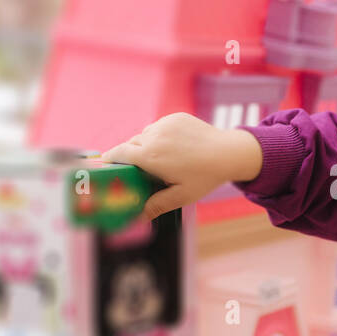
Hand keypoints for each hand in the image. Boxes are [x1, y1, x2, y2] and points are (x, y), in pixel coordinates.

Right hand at [101, 112, 261, 218]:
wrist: (230, 152)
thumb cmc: (205, 176)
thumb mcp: (181, 196)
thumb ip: (156, 205)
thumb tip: (138, 218)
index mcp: (151, 156)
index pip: (118, 153)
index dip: (110, 159)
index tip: (106, 165)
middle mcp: (153, 136)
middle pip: (130, 145)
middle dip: (130, 156)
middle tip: (136, 170)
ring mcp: (164, 124)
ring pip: (144, 135)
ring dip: (146, 145)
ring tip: (159, 160)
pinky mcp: (175, 117)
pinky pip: (158, 127)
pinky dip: (159, 136)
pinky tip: (173, 148)